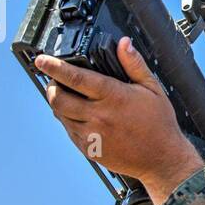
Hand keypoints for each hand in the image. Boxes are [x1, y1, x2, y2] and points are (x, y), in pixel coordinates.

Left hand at [35, 37, 201, 204]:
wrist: (162, 160)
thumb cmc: (159, 123)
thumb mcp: (152, 89)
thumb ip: (134, 65)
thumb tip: (123, 43)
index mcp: (113, 97)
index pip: (75, 78)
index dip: (55, 67)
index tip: (42, 60)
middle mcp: (99, 116)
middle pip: (58, 99)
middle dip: (52, 87)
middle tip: (55, 81)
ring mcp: (92, 135)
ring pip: (60, 116)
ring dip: (59, 105)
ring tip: (70, 98)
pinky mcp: (90, 150)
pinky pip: (69, 132)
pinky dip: (70, 121)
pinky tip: (82, 117)